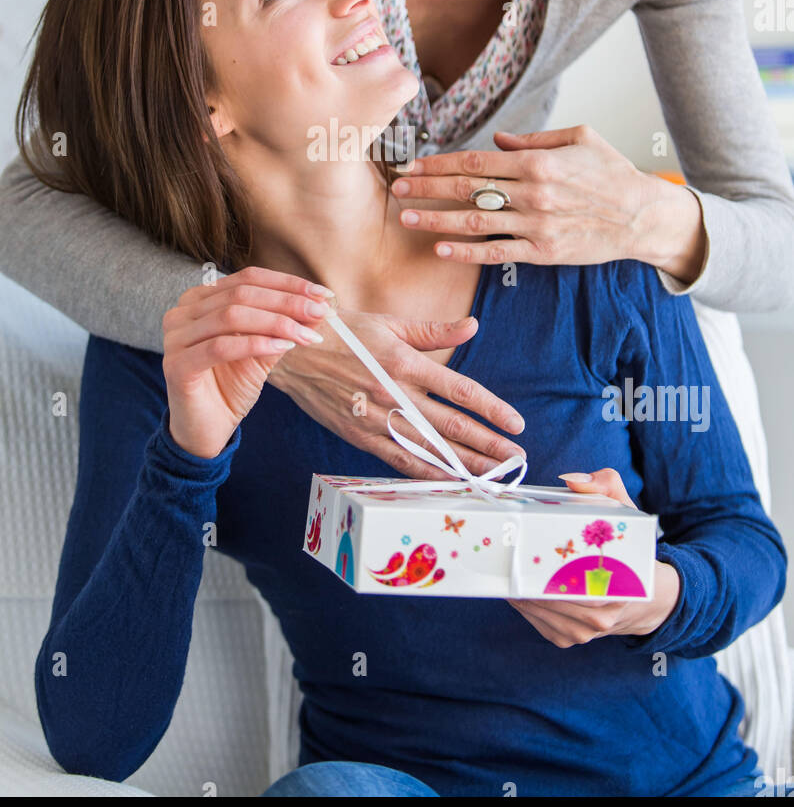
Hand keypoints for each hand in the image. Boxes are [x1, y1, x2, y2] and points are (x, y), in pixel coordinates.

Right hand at [161, 268, 336, 458]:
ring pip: (232, 316)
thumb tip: (317, 306)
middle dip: (287, 302)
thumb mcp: (262, 351)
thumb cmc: (230, 386)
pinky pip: (221, 347)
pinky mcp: (176, 365)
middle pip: (242, 294)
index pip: (248, 279)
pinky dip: (255, 343)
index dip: (287, 284)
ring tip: (307, 334)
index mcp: (200, 299)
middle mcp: (182, 312)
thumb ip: (281, 327)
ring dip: (277, 323)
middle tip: (320, 313)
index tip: (323, 294)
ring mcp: (175, 337)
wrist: (206, 430)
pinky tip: (282, 347)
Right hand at [267, 305, 526, 479]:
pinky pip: (398, 460)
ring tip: (493, 477)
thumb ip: (434, 331)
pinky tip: (448, 482)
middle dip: (488, 445)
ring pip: (428, 449)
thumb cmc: (342, 332)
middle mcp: (393, 394)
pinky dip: (425, 473)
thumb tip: (472, 325)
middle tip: (516, 459)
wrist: (290, 352)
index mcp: (404, 362)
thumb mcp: (389, 324)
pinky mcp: (359, 437)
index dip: (491, 408)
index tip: (516, 423)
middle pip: (450, 426)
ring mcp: (375, 419)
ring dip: (464, 465)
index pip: (459, 389)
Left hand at [390, 125, 706, 282]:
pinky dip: (466, 252)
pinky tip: (441, 250)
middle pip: (466, 189)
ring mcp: (536, 225)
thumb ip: (535, 139)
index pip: (475, 161)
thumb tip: (499, 140)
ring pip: (474, 222)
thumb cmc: (611, 173)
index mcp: (537, 162)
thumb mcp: (580, 138)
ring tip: (406, 219)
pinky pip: (497, 252)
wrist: (642, 215)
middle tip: (397, 187)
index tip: (413, 164)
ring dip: (435, 221)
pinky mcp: (543, 252)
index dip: (438, 163)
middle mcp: (532, 193)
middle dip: (426, 188)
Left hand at [507, 467, 680, 644]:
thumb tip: (570, 480)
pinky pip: (537, 623)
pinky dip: (522, 605)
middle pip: (551, 598)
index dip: (548, 567)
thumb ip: (605, 485)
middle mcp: (602, 617)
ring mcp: (584, 633)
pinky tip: (511, 584)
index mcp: (620, 587)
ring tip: (500, 567)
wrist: (646, 598)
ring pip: (540, 614)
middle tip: (502, 554)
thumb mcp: (626, 513)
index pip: (578, 581)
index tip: (526, 550)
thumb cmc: (628, 549)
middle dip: (524, 577)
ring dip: (517, 592)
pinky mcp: (568, 639)